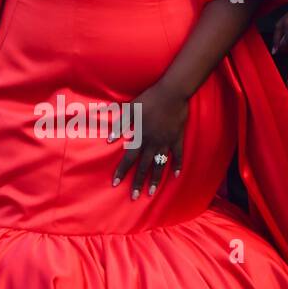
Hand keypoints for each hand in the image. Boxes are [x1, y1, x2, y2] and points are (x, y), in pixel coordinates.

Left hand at [109, 82, 187, 197]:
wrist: (172, 92)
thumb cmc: (149, 99)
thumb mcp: (130, 109)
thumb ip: (119, 124)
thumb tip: (109, 139)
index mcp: (140, 136)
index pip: (128, 158)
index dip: (121, 171)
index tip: (115, 184)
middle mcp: (152, 143)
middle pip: (143, 167)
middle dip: (138, 182)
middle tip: (135, 197)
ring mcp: (166, 142)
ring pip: (160, 165)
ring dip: (155, 180)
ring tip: (152, 192)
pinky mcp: (177, 138)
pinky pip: (178, 155)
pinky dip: (177, 165)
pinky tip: (175, 175)